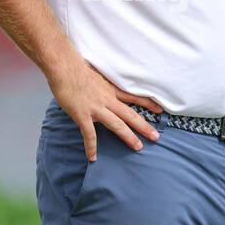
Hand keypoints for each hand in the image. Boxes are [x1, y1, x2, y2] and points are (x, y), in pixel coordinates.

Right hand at [47, 57, 162, 161]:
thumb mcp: (97, 75)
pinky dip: (91, 147)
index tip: (160, 110)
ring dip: (128, 137)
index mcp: (111, 90)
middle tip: (156, 137)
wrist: (64, 67)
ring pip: (117, 125)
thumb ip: (102, 86)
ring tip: (138, 147)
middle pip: (130, 115)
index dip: (148, 104)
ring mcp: (96, 108)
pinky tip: (93, 157)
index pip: (134, 97)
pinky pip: (89, 134)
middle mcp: (107, 100)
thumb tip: (103, 90)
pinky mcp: (82, 115)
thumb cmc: (77, 68)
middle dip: (144, 126)